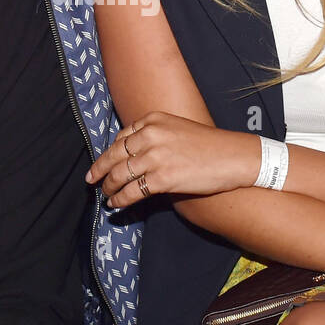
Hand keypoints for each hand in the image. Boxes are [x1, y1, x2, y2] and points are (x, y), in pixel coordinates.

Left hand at [86, 111, 258, 207]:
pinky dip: (120, 199)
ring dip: (109, 187)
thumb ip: (153, 136)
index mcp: (152, 120)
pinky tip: (115, 204)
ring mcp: (155, 157)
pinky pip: (132, 192)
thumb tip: (132, 156)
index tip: (100, 163)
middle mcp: (150, 135)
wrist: (233, 157)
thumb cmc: (209, 145)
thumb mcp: (177, 128)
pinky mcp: (162, 179)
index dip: (108, 154)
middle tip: (91, 180)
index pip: (121, 138)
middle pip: (114, 155)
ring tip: (106, 194)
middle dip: (99, 170)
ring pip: (119, 175)